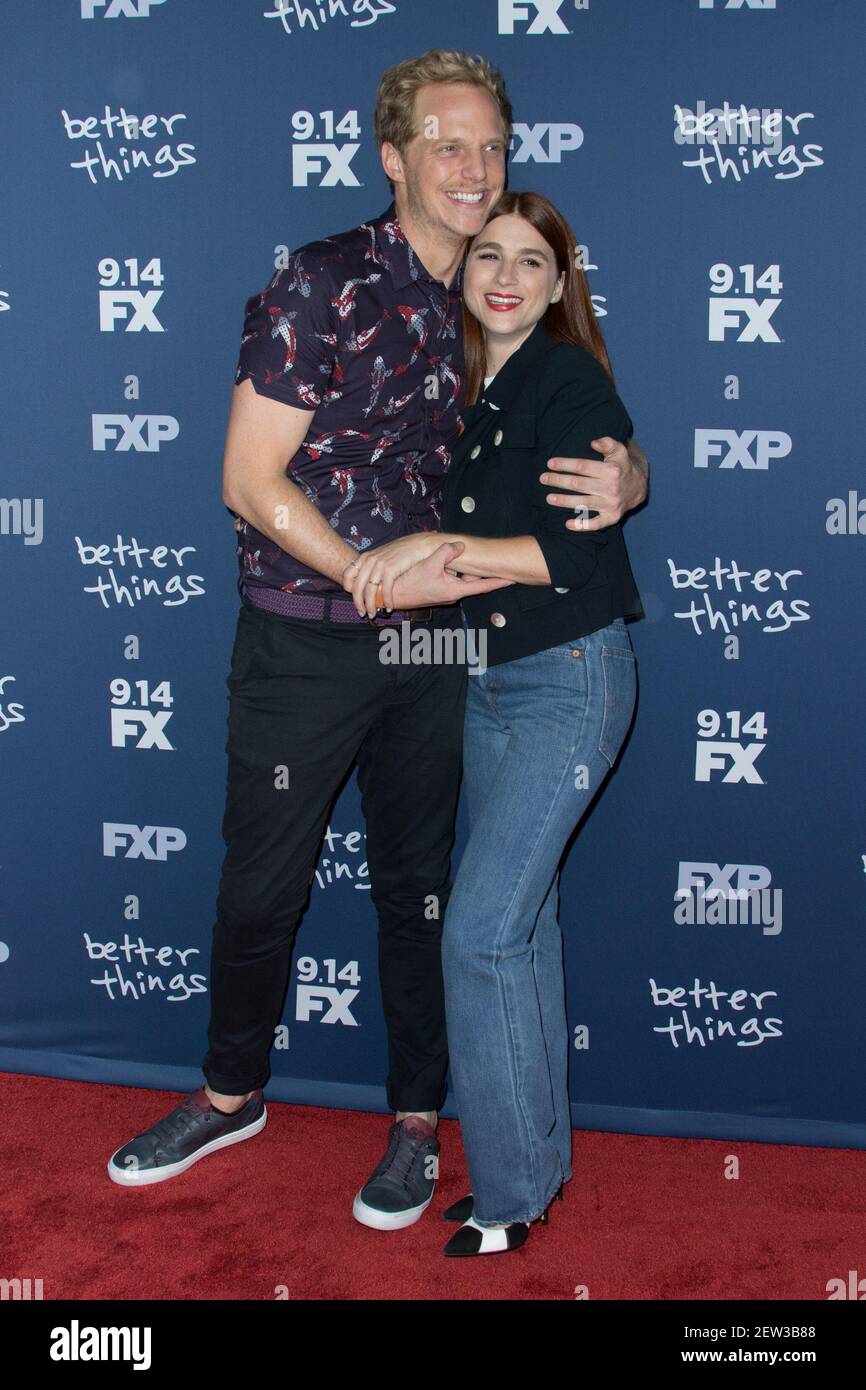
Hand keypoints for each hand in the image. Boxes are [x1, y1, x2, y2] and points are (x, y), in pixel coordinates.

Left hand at [342, 533, 444, 615]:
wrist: (418, 544)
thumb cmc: (401, 552)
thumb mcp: (382, 556)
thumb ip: (372, 567)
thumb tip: (366, 583)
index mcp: (365, 557)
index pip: (347, 575)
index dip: (349, 590)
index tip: (356, 599)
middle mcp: (370, 560)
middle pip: (357, 587)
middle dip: (359, 603)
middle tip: (363, 614)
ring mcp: (380, 564)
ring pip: (370, 591)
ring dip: (371, 605)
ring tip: (373, 614)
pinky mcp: (391, 569)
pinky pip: (385, 590)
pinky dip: (387, 601)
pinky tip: (389, 607)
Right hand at [391, 542, 511, 609]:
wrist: (390, 595)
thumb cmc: (409, 583)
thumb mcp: (429, 564)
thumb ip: (446, 552)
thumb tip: (461, 544)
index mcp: (456, 590)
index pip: (484, 586)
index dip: (500, 581)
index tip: (514, 578)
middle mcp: (454, 594)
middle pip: (473, 581)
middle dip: (481, 571)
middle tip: (495, 562)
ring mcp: (445, 594)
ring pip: (460, 579)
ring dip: (463, 570)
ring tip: (467, 560)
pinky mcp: (437, 591)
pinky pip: (450, 580)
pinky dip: (452, 572)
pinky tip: (443, 562)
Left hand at [540, 436, 647, 530]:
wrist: (638, 488)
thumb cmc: (622, 467)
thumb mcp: (619, 451)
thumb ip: (608, 443)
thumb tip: (593, 443)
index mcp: (611, 471)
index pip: (583, 467)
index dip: (565, 464)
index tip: (550, 463)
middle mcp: (611, 488)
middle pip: (579, 484)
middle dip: (559, 481)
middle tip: (543, 479)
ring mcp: (611, 504)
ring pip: (584, 503)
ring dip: (565, 501)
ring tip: (549, 498)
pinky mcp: (612, 517)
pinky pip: (596, 524)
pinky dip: (582, 526)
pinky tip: (567, 524)